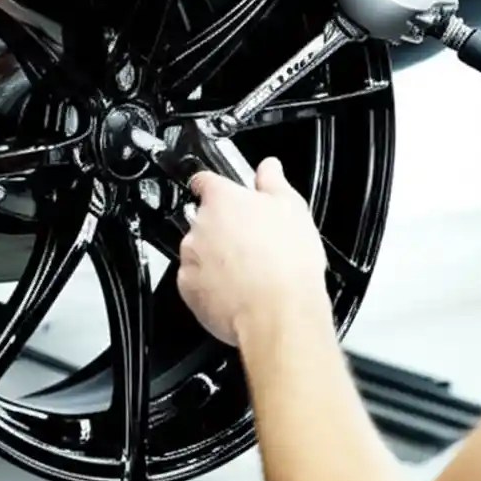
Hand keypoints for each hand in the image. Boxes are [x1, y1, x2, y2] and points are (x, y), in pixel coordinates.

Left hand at [178, 158, 332, 346]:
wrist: (278, 312)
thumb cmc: (287, 263)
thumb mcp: (292, 209)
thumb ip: (273, 182)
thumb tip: (269, 167)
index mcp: (222, 200)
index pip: (204, 180)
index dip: (214, 185)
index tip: (222, 191)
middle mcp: (200, 225)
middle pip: (204, 219)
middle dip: (223, 228)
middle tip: (253, 242)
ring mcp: (191, 257)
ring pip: (199, 250)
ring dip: (215, 256)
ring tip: (249, 270)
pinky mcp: (188, 288)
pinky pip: (195, 280)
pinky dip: (210, 284)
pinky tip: (237, 289)